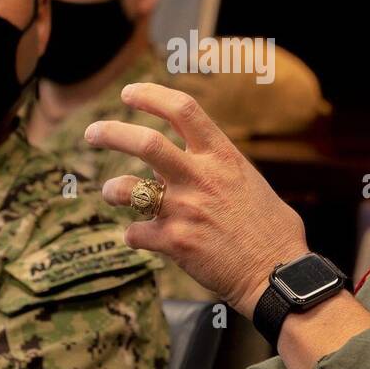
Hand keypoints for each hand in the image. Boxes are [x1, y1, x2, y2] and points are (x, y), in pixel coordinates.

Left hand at [86, 82, 308, 315]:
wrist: (278, 275)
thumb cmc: (272, 230)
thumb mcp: (249, 182)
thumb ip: (220, 167)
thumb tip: (201, 161)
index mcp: (223, 156)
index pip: (182, 109)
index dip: (150, 95)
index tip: (129, 94)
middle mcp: (201, 177)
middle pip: (145, 142)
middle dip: (111, 132)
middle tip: (92, 132)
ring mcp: (185, 209)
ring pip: (128, 188)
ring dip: (113, 189)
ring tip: (111, 193)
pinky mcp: (174, 243)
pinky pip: (135, 233)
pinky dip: (134, 235)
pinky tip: (143, 238)